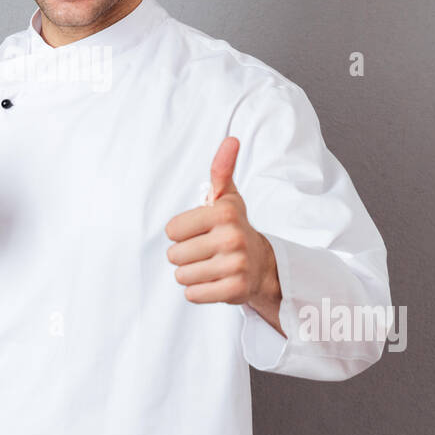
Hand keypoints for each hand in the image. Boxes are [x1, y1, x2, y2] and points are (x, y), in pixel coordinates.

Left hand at [164, 136, 282, 330]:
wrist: (263, 265)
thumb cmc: (234, 227)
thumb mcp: (228, 198)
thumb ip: (222, 169)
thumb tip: (231, 139)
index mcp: (223, 213)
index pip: (171, 230)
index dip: (181, 233)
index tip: (200, 231)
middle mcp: (231, 238)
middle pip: (174, 255)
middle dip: (184, 256)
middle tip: (206, 251)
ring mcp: (234, 265)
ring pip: (182, 276)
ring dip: (190, 274)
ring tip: (210, 266)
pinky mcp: (234, 290)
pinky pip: (193, 294)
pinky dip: (198, 291)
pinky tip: (214, 281)